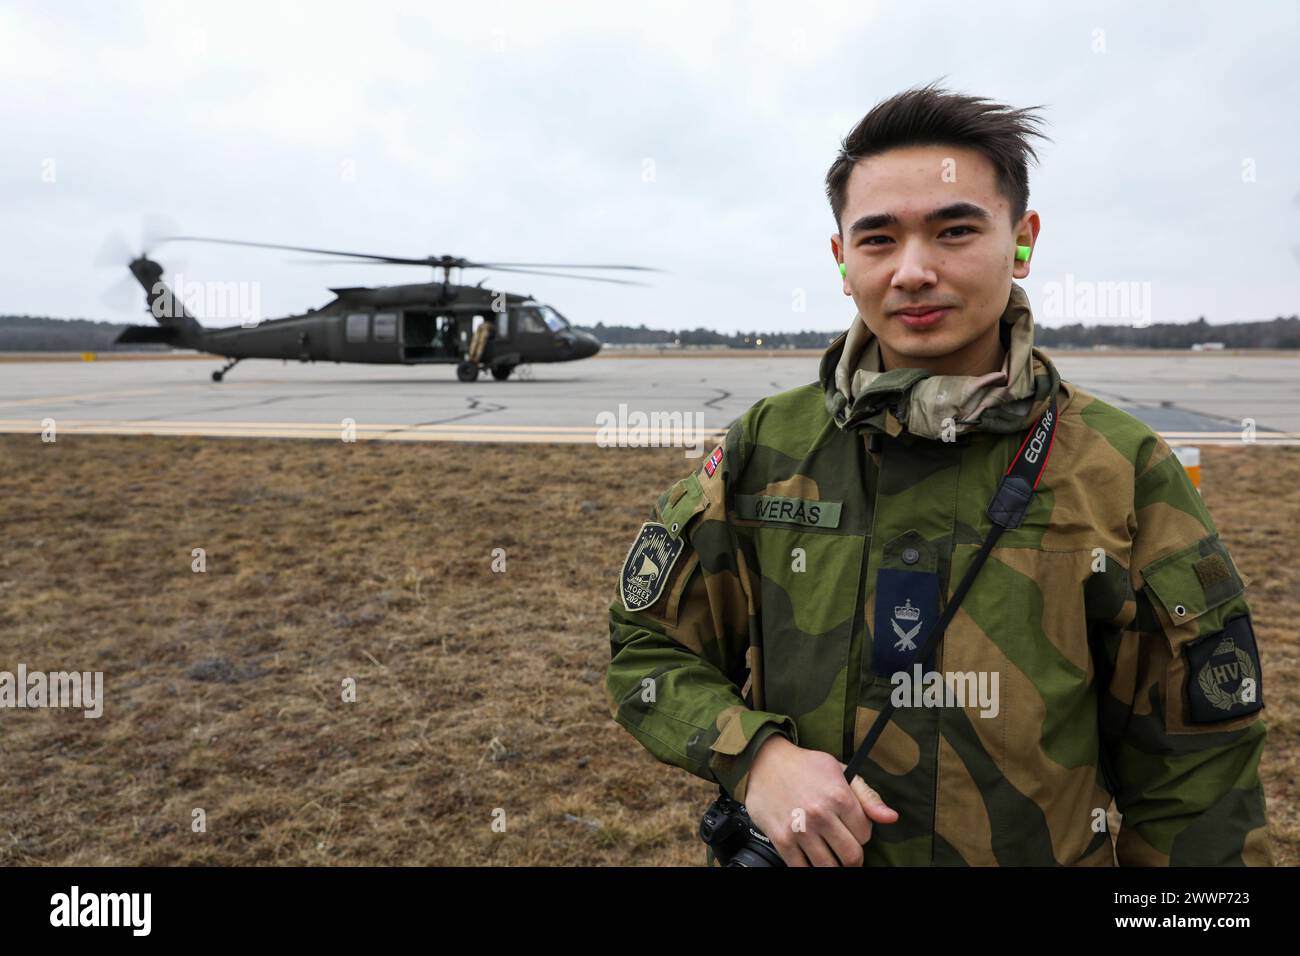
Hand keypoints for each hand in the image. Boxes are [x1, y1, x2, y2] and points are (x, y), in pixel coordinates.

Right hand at [744, 735, 898, 866]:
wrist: (765, 761)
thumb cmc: (805, 766)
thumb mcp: (840, 771)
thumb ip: (868, 797)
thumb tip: (891, 818)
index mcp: (839, 796)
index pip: (865, 835)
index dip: (861, 835)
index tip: (851, 830)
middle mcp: (821, 813)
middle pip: (851, 857)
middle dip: (851, 858)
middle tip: (845, 852)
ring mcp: (800, 828)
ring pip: (828, 867)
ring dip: (832, 865)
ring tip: (829, 856)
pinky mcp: (781, 839)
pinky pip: (801, 869)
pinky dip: (810, 868)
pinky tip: (811, 859)